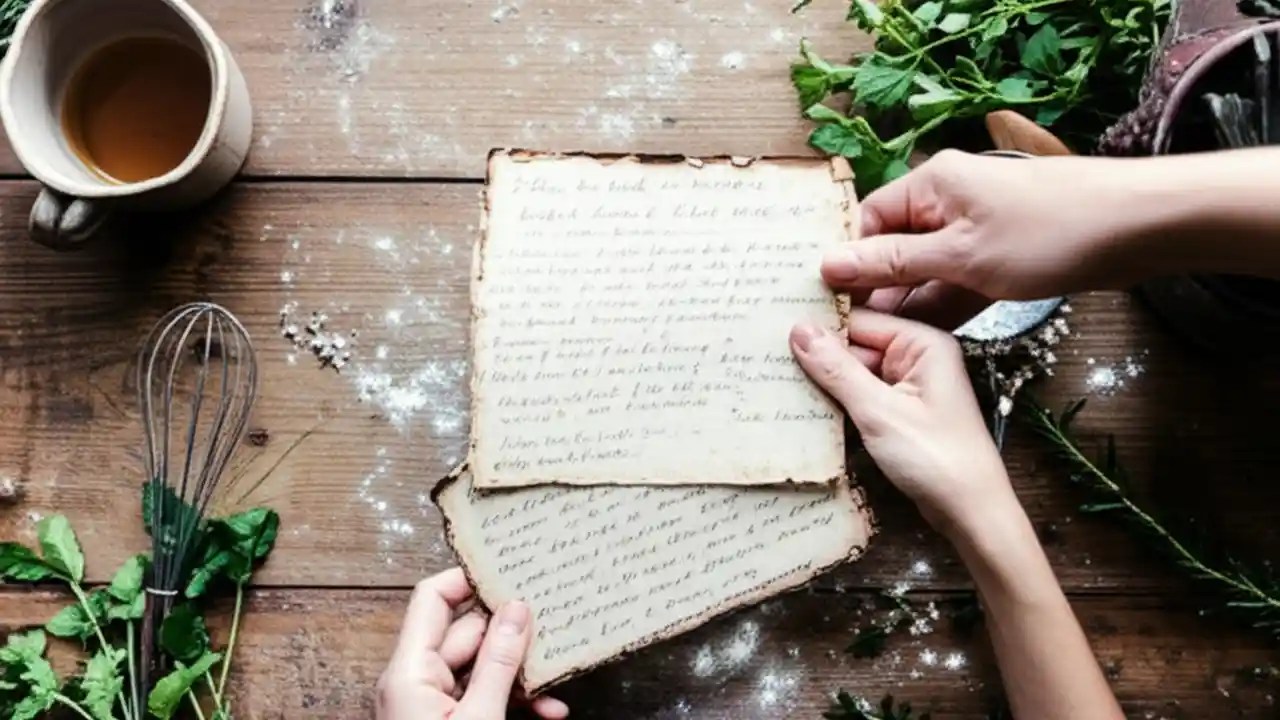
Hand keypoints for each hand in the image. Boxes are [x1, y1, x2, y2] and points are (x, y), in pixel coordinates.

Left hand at [376, 568, 568, 719]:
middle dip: (511, 632)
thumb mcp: (480, 719)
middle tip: (554, 622)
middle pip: (465, 634)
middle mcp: (414, 681)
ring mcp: (428, 705)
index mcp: (409, 670)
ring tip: (558, 675)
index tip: (511, 570)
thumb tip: (517, 608)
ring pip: (480, 669)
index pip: (433, 598)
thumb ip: (498, 663)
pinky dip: (513, 700)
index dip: (469, 579)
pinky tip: (549, 712)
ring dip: (520, 673)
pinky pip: (480, 698)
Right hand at [790, 311, 1014, 534]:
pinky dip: (838, 402)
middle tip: (767, 358)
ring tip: (776, 379)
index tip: (772, 327)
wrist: (972, 513)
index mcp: (922, 343)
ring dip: (824, 381)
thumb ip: (837, 369)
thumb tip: (799, 329)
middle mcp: (917, 358)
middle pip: (855, 345)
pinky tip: (806, 405)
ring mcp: (909, 387)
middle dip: (817, 355)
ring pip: (855, 373)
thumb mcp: (879, 411)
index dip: (819, 324)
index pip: (860, 319)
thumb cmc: (937, 458)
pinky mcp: (901, 413)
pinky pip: (862, 396)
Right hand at [825, 150, 1144, 327]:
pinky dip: (945, 308)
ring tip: (880, 347)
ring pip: (928, 272)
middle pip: (895, 249)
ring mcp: (978, 233)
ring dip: (910, 306)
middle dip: (877, 290)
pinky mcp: (1003, 259)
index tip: (832, 304)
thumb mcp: (959, 255)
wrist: (1138, 227)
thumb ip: (892, 263)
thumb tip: (829, 264)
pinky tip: (923, 341)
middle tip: (851, 336)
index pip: (869, 221)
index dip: (850, 262)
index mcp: (931, 186)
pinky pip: (959, 285)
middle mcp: (949, 204)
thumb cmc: (1047, 232)